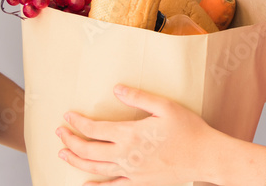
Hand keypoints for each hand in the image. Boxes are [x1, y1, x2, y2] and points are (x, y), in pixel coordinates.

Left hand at [56, 84, 217, 184]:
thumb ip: (138, 97)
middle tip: (59, 132)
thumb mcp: (165, 106)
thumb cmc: (189, 130)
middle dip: (69, 141)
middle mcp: (126, 156)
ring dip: (75, 161)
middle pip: (88, 150)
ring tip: (62, 154)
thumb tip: (116, 89)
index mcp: (130, 134)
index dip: (77, 122)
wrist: (206, 158)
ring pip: (95, 169)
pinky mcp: (140, 183)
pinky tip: (85, 184)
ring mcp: (131, 173)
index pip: (94, 129)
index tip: (67, 115)